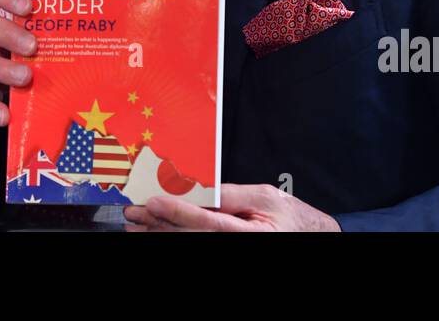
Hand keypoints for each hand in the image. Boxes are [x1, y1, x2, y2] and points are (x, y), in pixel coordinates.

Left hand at [123, 184, 340, 231]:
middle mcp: (235, 244)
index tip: (153, 202)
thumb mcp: (264, 196)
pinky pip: (197, 245)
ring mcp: (229, 249)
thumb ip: (232, 193)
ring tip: (135, 227)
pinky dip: (175, 238)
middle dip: (158, 223)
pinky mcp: (223, 249)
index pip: (206, 220)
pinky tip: (157, 234)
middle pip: (190, 235)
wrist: (306, 235)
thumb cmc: (288, 215)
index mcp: (246, 231)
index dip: (177, 210)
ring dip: (159, 234)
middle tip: (133, 213)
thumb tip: (203, 189)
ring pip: (188, 243)